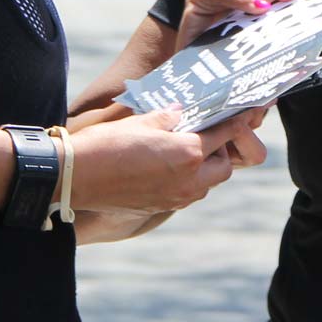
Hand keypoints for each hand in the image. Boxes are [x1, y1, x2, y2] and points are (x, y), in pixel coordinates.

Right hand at [67, 106, 264, 214]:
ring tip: (184, 152)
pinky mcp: (158, 208)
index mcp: (189, 154)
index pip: (225, 134)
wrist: (72, 177)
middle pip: (222, 167)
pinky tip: (167, 168)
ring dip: (203, 170)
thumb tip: (181, 113)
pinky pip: (185, 195)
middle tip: (204, 136)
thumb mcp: (142, 120)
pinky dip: (186, 182)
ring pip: (205, 185)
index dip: (238, 121)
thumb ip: (169, 117)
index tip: (249, 112)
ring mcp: (175, 198)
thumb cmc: (106, 144)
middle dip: (220, 152)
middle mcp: (189, 181)